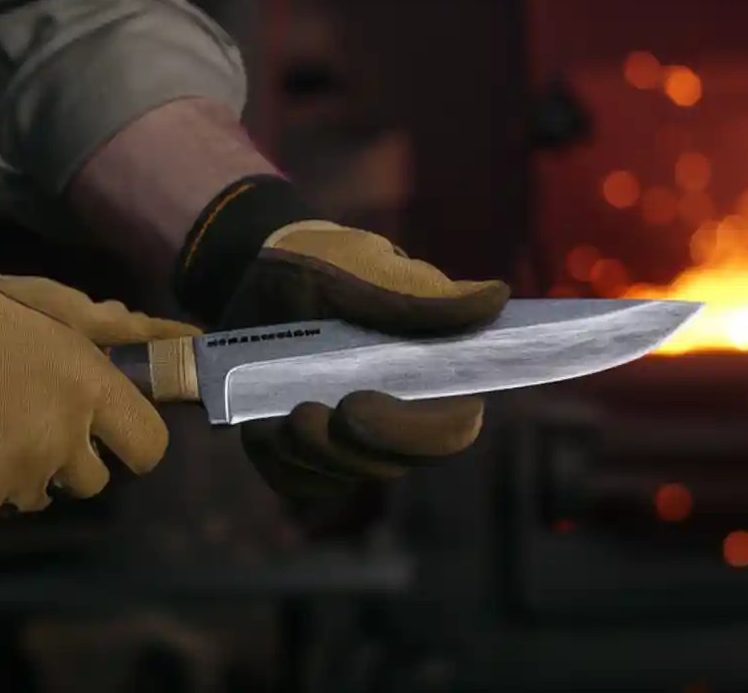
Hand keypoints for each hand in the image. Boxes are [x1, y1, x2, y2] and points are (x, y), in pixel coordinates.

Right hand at [0, 232, 192, 526]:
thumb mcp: (51, 302)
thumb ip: (117, 327)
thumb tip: (181, 335)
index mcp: (91, 391)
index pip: (149, 447)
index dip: (134, 444)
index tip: (113, 435)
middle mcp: (63, 442)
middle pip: (93, 482)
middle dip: (72, 461)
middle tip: (35, 427)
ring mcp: (17, 477)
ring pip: (37, 497)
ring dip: (21, 475)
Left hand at [219, 220, 509, 497]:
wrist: (252, 274)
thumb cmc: (326, 266)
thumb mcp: (367, 269)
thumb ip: (425, 297)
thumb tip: (495, 297)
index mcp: (431, 376)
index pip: (452, 428)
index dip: (421, 431)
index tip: (366, 399)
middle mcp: (399, 419)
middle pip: (396, 462)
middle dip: (355, 443)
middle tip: (311, 409)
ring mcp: (351, 444)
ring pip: (345, 476)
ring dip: (313, 450)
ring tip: (286, 411)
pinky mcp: (304, 458)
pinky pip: (298, 482)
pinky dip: (282, 460)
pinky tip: (265, 425)